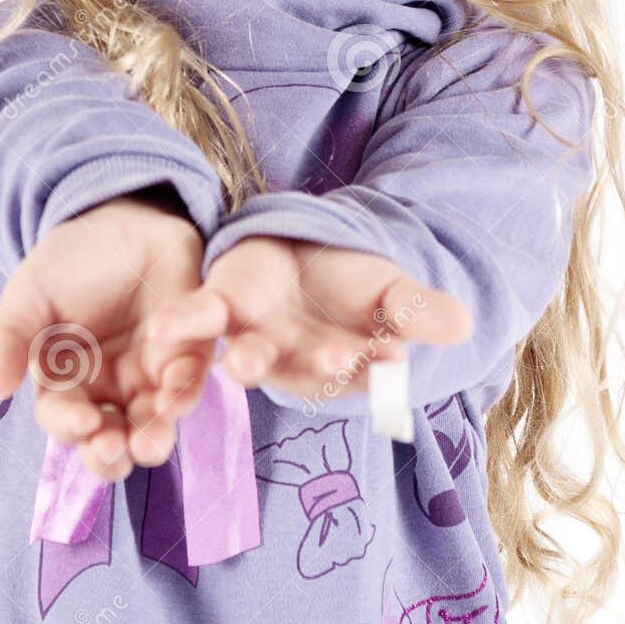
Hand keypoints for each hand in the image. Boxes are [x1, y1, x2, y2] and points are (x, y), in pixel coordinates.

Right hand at [0, 193, 218, 480]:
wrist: (122, 219)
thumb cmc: (68, 263)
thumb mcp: (30, 295)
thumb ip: (10, 338)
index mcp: (65, 383)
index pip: (64, 418)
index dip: (71, 426)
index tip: (83, 421)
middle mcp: (108, 390)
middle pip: (109, 440)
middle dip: (111, 454)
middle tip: (114, 448)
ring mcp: (150, 377)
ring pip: (152, 425)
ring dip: (152, 438)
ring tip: (151, 443)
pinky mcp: (188, 355)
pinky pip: (189, 382)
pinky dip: (185, 392)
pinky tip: (179, 395)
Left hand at [142, 236, 472, 404]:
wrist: (303, 254)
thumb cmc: (353, 286)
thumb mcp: (391, 291)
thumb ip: (418, 311)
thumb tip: (464, 325)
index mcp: (345, 365)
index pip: (364, 370)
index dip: (374, 364)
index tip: (389, 355)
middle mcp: (295, 362)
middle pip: (303, 369)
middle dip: (316, 366)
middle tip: (329, 360)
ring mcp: (252, 341)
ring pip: (248, 355)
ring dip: (245, 361)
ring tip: (242, 363)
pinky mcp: (216, 310)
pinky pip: (195, 323)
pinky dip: (180, 325)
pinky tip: (161, 331)